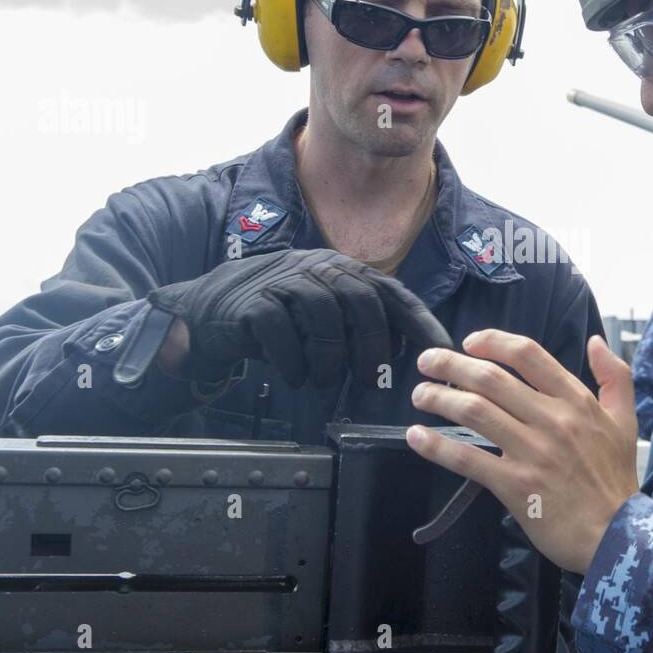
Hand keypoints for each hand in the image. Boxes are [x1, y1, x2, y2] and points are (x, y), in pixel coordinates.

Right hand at [148, 249, 452, 388]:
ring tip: (325, 385)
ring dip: (330, 358)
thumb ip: (361, 324)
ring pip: (323, 314)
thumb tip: (404, 350)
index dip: (421, 322)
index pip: (392, 292)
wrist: (208, 312)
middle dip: (372, 346)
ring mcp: (282, 280)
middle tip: (370, 383)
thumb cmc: (277, 318)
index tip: (444, 353)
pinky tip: (296, 378)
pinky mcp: (251, 303)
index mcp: (342, 269)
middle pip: (360, 300)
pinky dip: (293, 360)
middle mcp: (316, 267)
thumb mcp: (324, 315)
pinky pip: (280, 330)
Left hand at [405, 331, 638, 573]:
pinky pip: (467, 459)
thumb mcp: (626, 420)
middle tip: (428, 361)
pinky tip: (417, 437)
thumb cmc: (617, 479)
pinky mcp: (515, 485)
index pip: (527, 354)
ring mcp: (532, 452)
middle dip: (450, 365)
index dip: (492, 341)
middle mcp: (552, 420)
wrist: (618, 535)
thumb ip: (615, 376)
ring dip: (438, 399)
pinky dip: (436, 446)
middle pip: (490, 378)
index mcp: (576, 400)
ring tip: (420, 395)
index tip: (470, 342)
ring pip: (474, 412)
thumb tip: (595, 340)